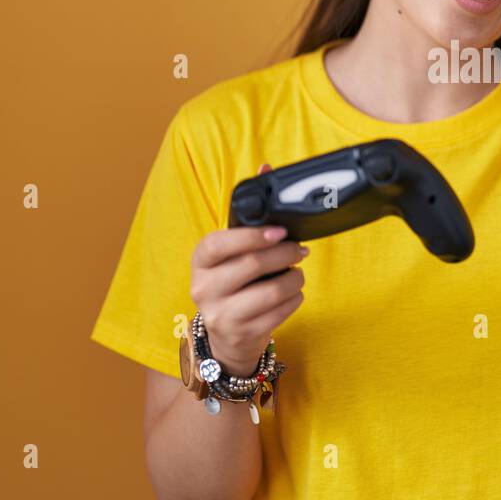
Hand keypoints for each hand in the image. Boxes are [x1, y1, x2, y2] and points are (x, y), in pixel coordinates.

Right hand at [188, 162, 305, 376]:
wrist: (226, 334)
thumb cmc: (234, 280)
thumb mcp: (233, 248)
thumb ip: (250, 212)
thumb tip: (266, 165)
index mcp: (201, 259)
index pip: (220, 243)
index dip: (252, 236)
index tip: (281, 231)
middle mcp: (203, 287)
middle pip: (253, 265)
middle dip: (286, 254)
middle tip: (299, 250)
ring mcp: (220, 314)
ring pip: (272, 290)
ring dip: (294, 278)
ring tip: (295, 273)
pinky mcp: (241, 334)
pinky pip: (281, 311)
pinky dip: (294, 299)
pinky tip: (290, 294)